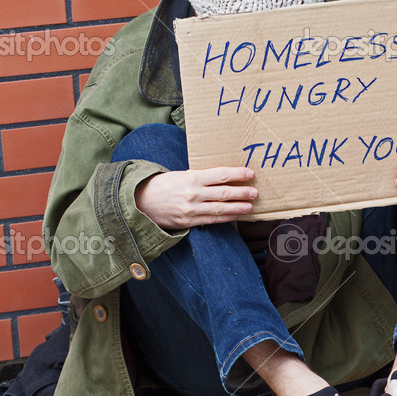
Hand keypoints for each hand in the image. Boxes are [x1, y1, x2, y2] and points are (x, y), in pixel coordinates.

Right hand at [134, 168, 257, 229]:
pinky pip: (211, 220)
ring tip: (250, 206)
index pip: (220, 175)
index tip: (250, 173)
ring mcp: (191, 210)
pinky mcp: (189, 222)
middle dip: (242, 193)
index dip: (237, 174)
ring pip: (220, 209)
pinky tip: (235, 216)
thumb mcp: (181, 175)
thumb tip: (222, 177)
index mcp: (192, 178)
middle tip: (255, 192)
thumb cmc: (163, 185)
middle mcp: (193, 194)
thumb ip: (200, 177)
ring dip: (237, 208)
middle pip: (224, 193)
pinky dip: (225, 218)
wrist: (141, 202)